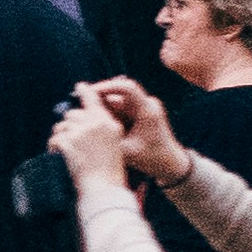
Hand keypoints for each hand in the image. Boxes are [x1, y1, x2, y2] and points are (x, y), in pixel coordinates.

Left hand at [49, 87, 129, 186]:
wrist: (104, 186)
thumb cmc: (109, 170)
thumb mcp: (114, 144)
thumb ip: (101, 128)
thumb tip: (80, 117)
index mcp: (109, 123)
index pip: (95, 101)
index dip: (86, 92)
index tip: (80, 86)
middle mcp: (96, 124)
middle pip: (73, 114)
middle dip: (69, 124)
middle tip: (71, 139)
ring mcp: (82, 132)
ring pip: (62, 125)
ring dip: (61, 136)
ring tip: (66, 151)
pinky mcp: (69, 142)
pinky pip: (55, 139)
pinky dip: (54, 147)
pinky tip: (59, 155)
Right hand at [82, 74, 192, 190]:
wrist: (170, 164)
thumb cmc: (151, 158)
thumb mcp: (125, 150)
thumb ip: (106, 136)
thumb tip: (82, 125)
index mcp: (148, 110)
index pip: (126, 87)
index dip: (105, 87)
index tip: (88, 93)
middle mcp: (148, 105)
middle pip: (118, 93)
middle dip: (99, 98)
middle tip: (81, 106)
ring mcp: (145, 108)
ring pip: (117, 100)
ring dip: (102, 107)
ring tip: (88, 118)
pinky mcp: (141, 113)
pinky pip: (121, 108)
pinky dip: (108, 113)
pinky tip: (98, 123)